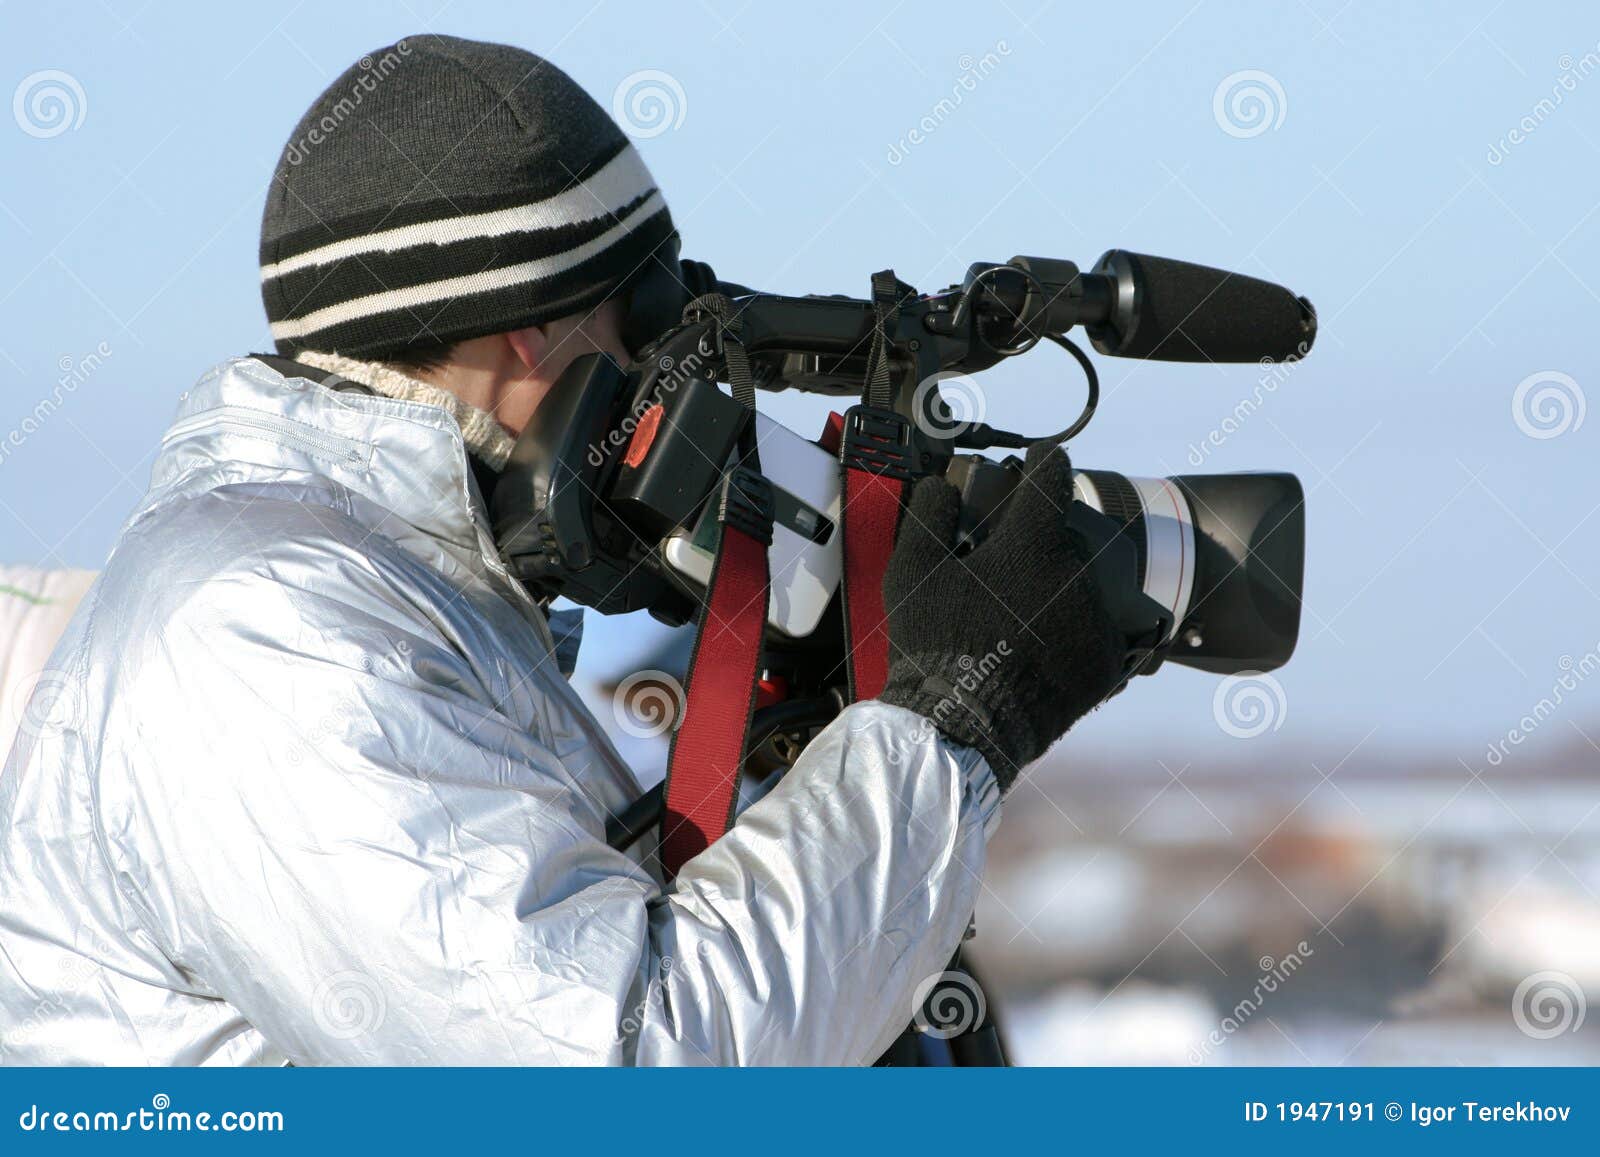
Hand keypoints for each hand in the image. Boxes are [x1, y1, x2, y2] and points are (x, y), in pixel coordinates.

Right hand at [877, 442, 1124, 789]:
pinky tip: (1043, 640)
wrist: (963, 724)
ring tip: (1024, 607)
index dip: (1041, 458)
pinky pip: (1099, 628)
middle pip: (1067, 530)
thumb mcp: (913, 571)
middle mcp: (1078, 571)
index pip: (1052, 472)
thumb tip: (940, 486)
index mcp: (1034, 540)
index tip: (1036, 459)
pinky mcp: (1107, 660)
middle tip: (1006, 556)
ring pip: (1086, 578)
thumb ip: (929, 514)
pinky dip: (1075, 627)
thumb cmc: (936, 645)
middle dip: (1040, 535)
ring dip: (1060, 581)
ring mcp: (1097, 617)